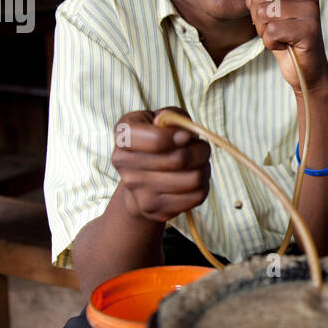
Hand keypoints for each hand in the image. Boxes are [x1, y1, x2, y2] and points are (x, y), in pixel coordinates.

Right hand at [110, 108, 210, 222]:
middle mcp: (124, 164)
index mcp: (123, 136)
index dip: (180, 137)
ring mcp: (138, 190)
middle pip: (180, 159)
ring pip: (193, 179)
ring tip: (198, 164)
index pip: (156, 139)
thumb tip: (183, 136)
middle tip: (200, 148)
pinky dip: (203, 185)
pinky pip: (196, 196)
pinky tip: (193, 179)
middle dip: (200, 150)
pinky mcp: (154, 210)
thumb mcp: (161, 120)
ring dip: (204, 168)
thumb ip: (172, 118)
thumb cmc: (156, 142)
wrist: (139, 181)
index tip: (186, 136)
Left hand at [239, 0, 327, 93]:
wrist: (306, 69)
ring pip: (263, 14)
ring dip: (265, 32)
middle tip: (278, 29)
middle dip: (259, 19)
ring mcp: (311, 10)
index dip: (256, 5)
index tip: (274, 17)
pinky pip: (270, 32)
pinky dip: (271, 43)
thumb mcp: (270, 10)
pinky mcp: (308, 30)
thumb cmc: (287, 37)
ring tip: (282, 37)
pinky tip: (286, 45)